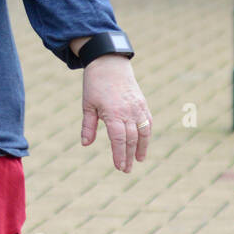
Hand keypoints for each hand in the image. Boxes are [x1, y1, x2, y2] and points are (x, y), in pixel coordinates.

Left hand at [80, 56, 152, 172]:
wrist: (109, 63)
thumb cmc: (95, 85)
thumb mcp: (87, 105)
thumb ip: (88, 126)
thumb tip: (86, 144)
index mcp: (113, 113)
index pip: (119, 139)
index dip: (119, 154)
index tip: (119, 167)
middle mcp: (128, 112)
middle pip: (131, 139)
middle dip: (129, 156)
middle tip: (126, 170)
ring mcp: (137, 107)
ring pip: (143, 132)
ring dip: (142, 147)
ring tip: (139, 160)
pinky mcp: (142, 103)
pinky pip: (148, 122)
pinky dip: (147, 134)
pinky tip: (144, 143)